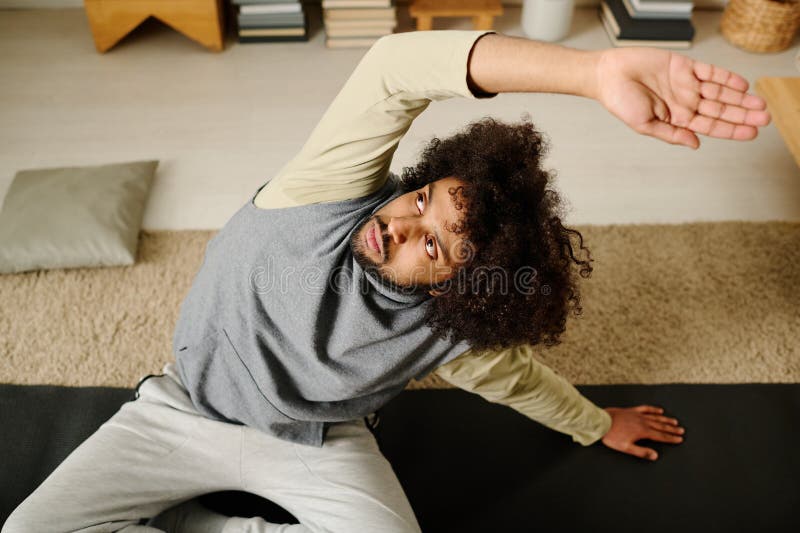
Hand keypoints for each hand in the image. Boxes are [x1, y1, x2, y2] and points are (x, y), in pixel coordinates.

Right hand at [595, 47, 770, 148]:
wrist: (607, 74)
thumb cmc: (619, 102)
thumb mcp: (645, 125)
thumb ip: (671, 134)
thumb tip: (696, 144)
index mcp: (676, 119)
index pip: (710, 126)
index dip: (731, 130)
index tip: (750, 133)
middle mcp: (685, 102)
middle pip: (720, 109)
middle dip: (742, 114)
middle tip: (763, 118)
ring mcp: (686, 84)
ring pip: (720, 92)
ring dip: (739, 98)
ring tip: (758, 104)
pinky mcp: (684, 66)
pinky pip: (710, 72)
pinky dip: (725, 78)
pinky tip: (741, 85)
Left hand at [601, 405, 684, 460]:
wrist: (601, 422)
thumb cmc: (612, 436)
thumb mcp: (626, 448)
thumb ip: (641, 452)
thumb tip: (655, 455)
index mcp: (642, 432)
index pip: (660, 436)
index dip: (671, 438)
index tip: (679, 439)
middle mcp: (643, 422)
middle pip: (661, 426)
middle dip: (672, 429)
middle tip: (681, 431)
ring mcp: (638, 415)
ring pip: (656, 417)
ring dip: (666, 420)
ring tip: (674, 422)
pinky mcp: (632, 410)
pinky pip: (646, 409)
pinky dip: (653, 409)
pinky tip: (659, 410)